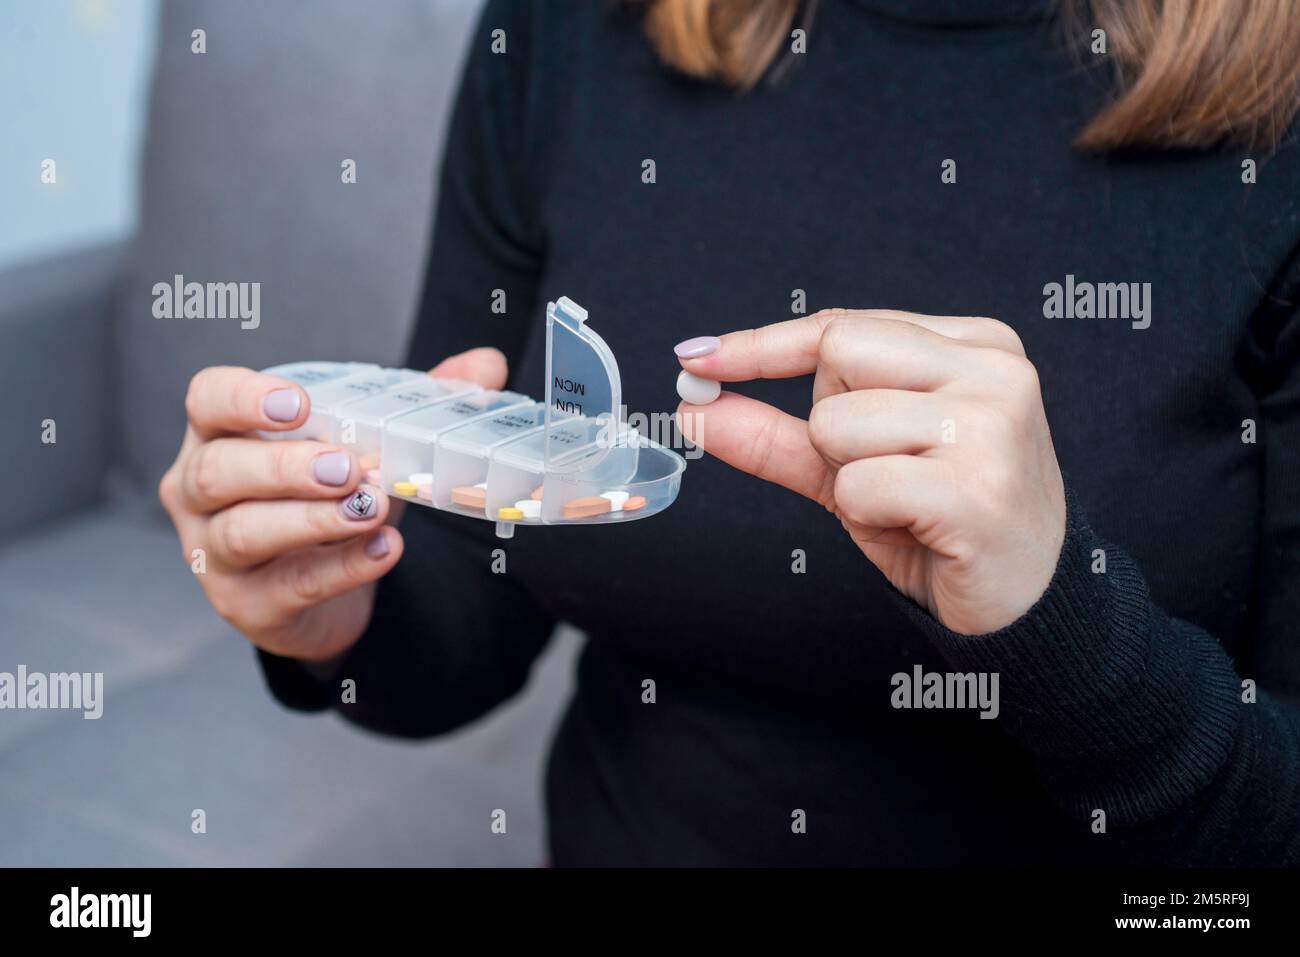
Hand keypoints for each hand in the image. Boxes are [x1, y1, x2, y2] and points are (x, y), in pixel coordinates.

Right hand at [159, 347, 508, 661]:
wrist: (331, 585)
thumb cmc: (331, 494)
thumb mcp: (372, 442)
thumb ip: (422, 400)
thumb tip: (486, 364)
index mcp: (221, 435)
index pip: (206, 400)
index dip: (243, 398)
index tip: (299, 404)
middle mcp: (199, 493)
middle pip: (218, 471)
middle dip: (284, 466)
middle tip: (348, 466)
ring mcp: (215, 554)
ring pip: (245, 533)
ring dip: (312, 519)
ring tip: (371, 508)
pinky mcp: (249, 606)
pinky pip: (291, 586)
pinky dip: (343, 568)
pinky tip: (386, 549)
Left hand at [675, 309, 1065, 634]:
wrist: (1023, 603)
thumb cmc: (940, 523)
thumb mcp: (852, 466)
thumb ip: (777, 433)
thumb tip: (694, 405)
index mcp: (974, 346)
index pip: (841, 326)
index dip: (763, 345)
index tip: (696, 358)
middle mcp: (993, 371)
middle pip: (835, 359)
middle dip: (829, 425)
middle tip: (884, 468)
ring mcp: (990, 425)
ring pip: (836, 424)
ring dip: (849, 479)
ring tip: (909, 502)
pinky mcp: (977, 487)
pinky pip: (857, 485)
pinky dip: (866, 515)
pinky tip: (922, 528)